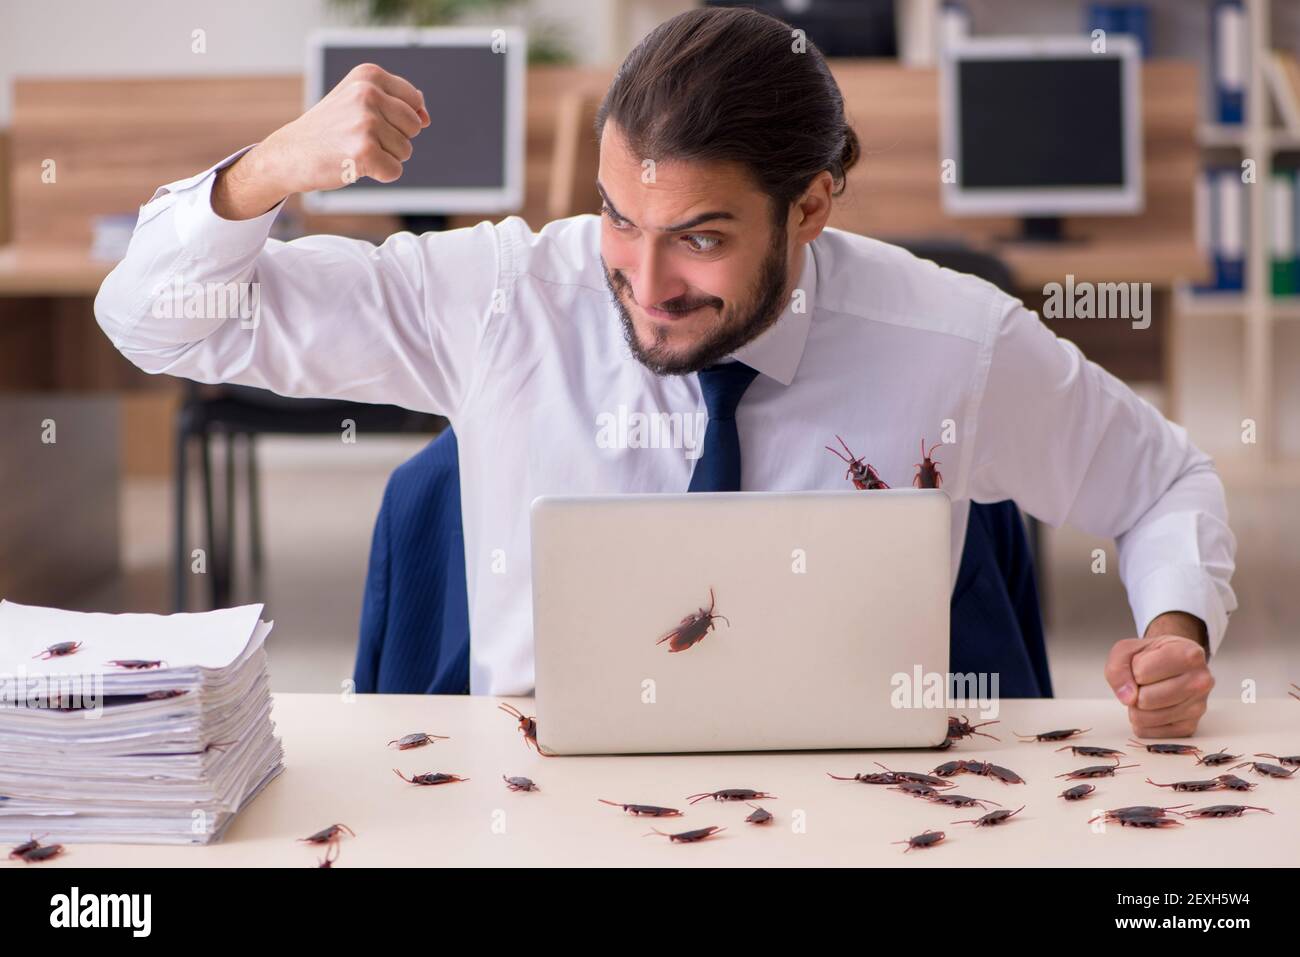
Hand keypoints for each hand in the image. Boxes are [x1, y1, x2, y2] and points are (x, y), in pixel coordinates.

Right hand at [213, 63, 430, 219]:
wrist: (289, 153)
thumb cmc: (329, 129)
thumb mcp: (358, 100)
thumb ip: (396, 102)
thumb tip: (426, 116)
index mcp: (368, 75)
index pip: (415, 100)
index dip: (400, 118)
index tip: (370, 120)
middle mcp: (368, 93)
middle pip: (415, 127)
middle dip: (394, 139)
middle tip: (359, 137)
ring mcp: (366, 122)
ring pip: (406, 151)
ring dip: (385, 157)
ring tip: (354, 149)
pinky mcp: (365, 151)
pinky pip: (395, 171)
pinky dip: (379, 174)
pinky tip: (355, 164)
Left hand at [1105, 612, 1212, 737]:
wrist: (1173, 664)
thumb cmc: (1152, 656)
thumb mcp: (1128, 650)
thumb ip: (1117, 668)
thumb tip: (1128, 698)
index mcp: (1190, 655)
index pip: (1142, 672)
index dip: (1134, 669)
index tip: (1145, 663)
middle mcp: (1201, 682)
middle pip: (1145, 699)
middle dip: (1136, 690)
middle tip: (1146, 681)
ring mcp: (1198, 707)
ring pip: (1144, 717)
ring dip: (1136, 706)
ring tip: (1150, 692)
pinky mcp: (1189, 727)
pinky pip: (1147, 731)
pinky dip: (1142, 720)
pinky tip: (1154, 706)